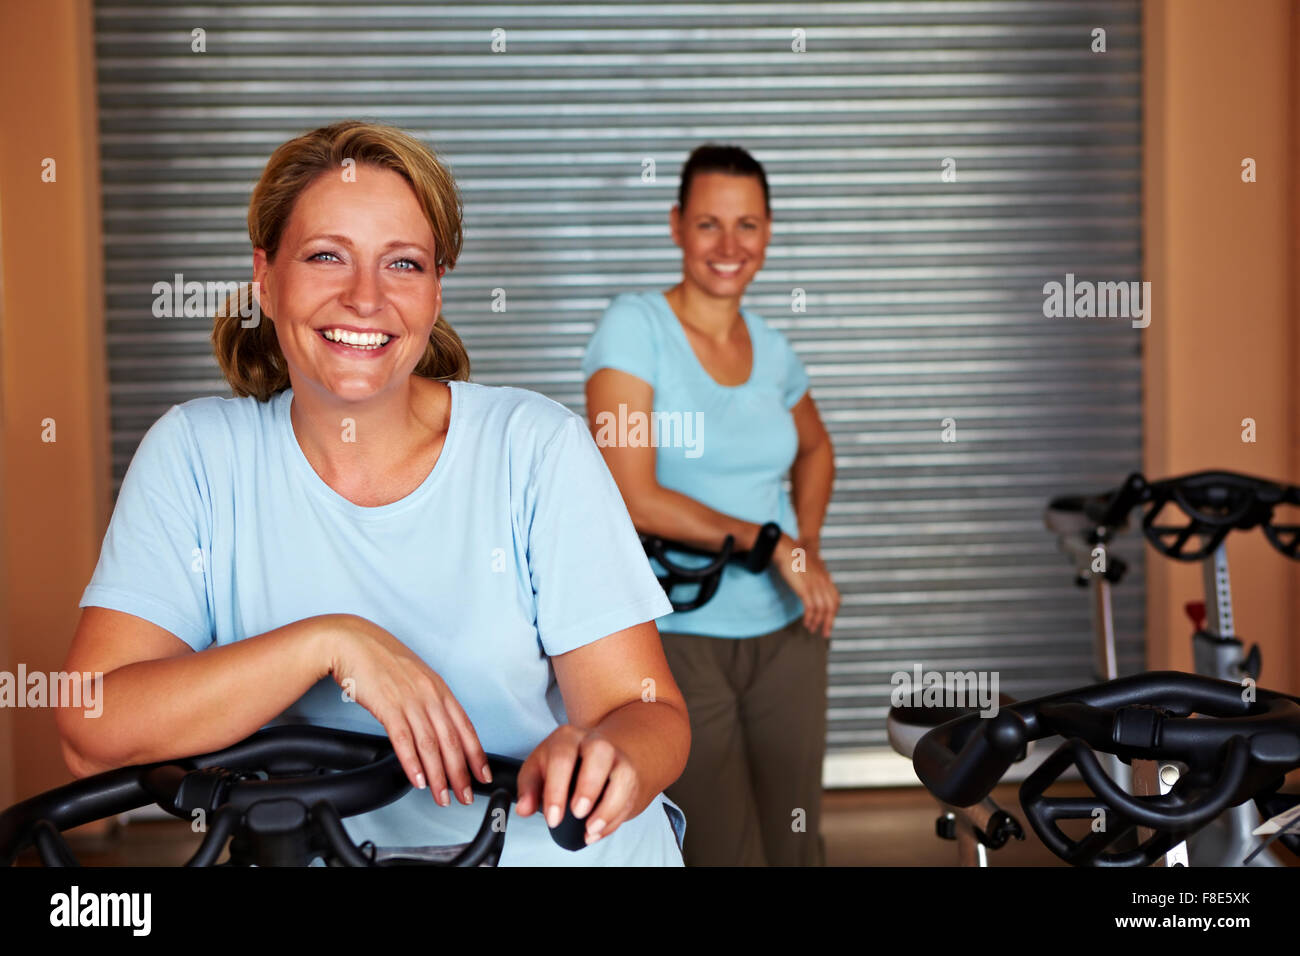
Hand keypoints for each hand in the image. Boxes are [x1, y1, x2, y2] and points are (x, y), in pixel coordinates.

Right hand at [326, 613, 489, 805]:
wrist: (352, 642)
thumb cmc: (380, 659)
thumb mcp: (415, 677)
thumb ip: (428, 700)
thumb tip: (438, 727)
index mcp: (439, 687)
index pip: (465, 726)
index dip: (476, 754)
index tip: (483, 775)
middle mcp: (429, 694)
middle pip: (451, 740)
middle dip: (461, 773)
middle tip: (465, 796)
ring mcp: (409, 700)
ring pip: (430, 744)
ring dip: (439, 775)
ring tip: (442, 797)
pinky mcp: (387, 706)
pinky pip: (403, 740)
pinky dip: (412, 763)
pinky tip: (418, 779)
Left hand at [515, 724, 642, 845]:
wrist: (594, 757)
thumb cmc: (561, 765)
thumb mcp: (538, 770)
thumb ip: (528, 788)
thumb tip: (524, 808)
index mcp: (567, 738)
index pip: (562, 757)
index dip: (557, 790)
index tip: (553, 819)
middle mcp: (595, 742)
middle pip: (599, 752)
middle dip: (589, 785)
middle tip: (577, 814)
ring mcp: (617, 757)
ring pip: (623, 773)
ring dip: (609, 805)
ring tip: (591, 829)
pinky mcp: (630, 774)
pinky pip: (629, 794)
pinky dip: (615, 817)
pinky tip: (598, 831)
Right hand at [773, 535, 840, 637]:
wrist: (785, 548)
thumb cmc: (794, 555)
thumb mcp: (810, 563)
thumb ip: (816, 569)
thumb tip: (821, 569)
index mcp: (825, 576)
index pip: (836, 598)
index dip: (833, 611)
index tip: (828, 620)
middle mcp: (823, 581)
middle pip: (832, 606)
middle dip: (829, 622)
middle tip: (826, 633)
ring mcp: (814, 585)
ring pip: (822, 609)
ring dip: (818, 622)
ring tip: (813, 630)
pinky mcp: (804, 588)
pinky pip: (811, 608)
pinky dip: (810, 618)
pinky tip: (806, 623)